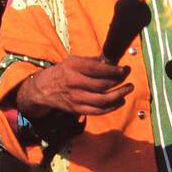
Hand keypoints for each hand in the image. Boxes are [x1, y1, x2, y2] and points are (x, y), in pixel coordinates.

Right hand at [17, 57, 132, 118]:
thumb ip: (91, 61)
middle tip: (128, 77)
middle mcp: (75, 83)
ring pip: (102, 100)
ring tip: (128, 89)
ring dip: (119, 95)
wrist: (43, 89)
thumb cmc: (62, 72)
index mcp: (74, 68)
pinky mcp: (77, 109)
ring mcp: (76, 98)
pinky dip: (111, 107)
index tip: (124, 69)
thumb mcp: (73, 61)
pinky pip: (98, 111)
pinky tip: (120, 101)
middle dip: (119, 81)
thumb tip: (111, 60)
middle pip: (102, 85)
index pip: (97, 69)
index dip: (113, 70)